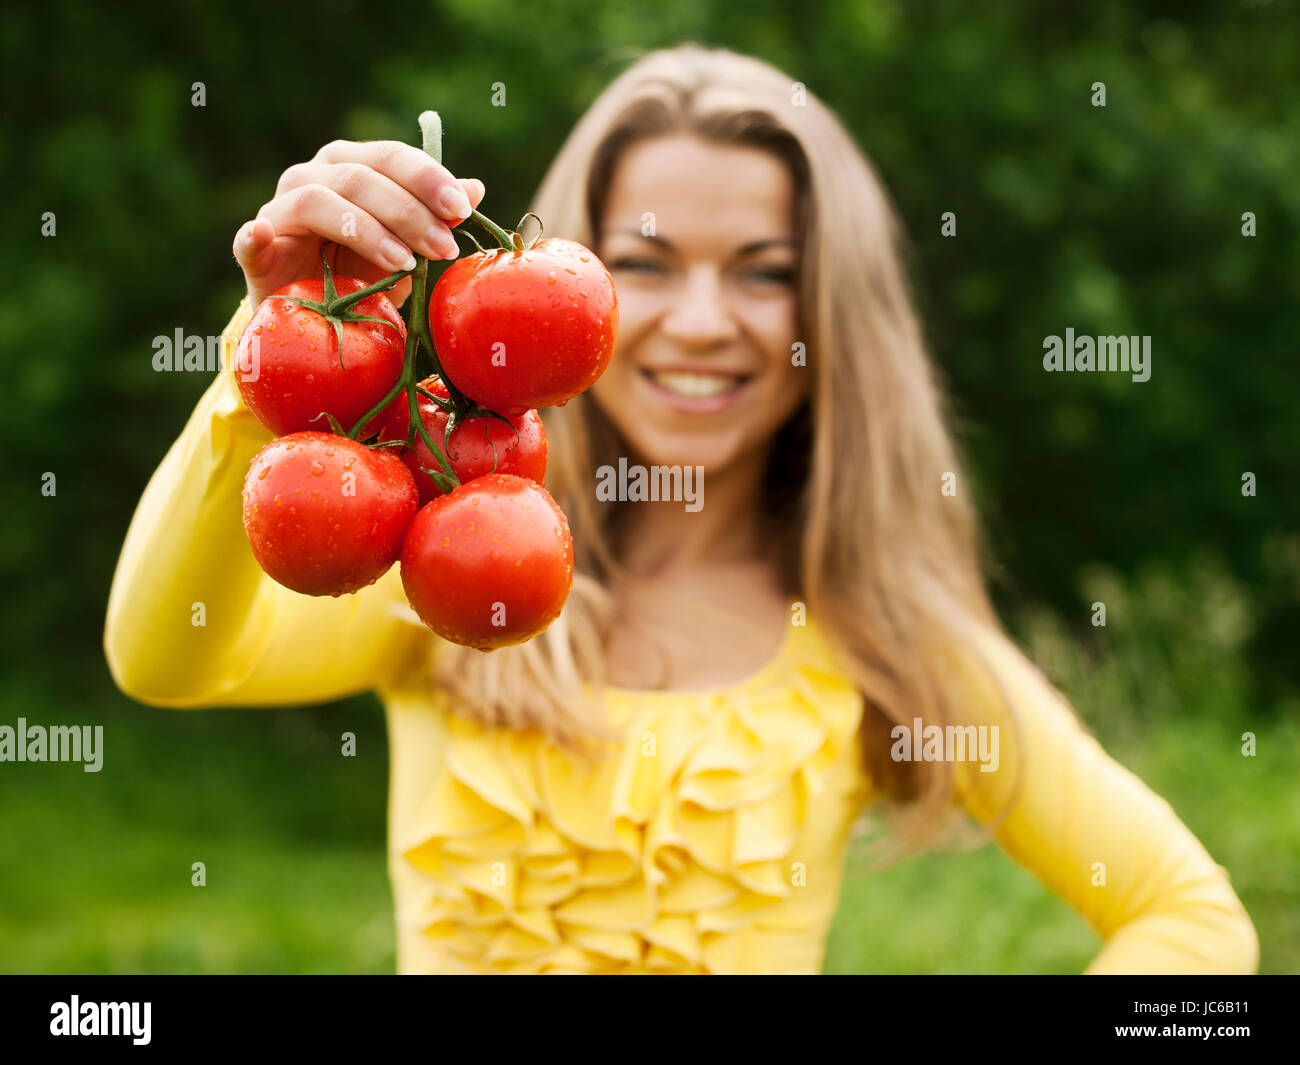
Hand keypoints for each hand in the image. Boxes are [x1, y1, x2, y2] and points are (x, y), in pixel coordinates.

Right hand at [233, 138, 485, 308]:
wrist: (318, 321)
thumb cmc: (366, 276)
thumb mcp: (409, 248)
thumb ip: (436, 218)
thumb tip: (476, 189)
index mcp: (352, 166)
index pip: (391, 157)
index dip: (428, 178)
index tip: (461, 209)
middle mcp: (313, 177)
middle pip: (360, 177)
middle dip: (409, 212)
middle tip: (443, 248)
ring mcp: (279, 210)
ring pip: (319, 201)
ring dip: (366, 230)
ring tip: (404, 263)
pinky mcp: (255, 250)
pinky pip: (250, 238)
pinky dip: (255, 236)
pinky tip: (265, 236)